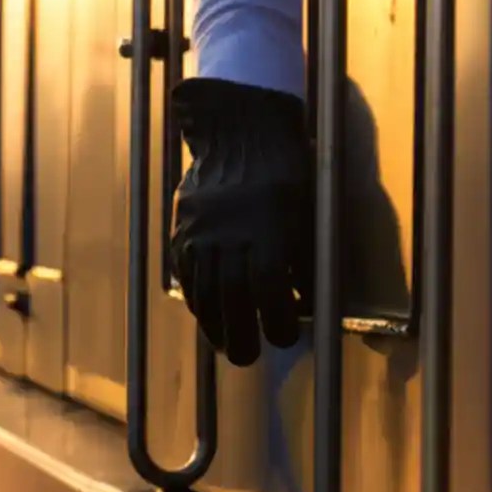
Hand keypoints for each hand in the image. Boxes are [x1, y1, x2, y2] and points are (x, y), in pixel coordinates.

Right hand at [169, 78, 312, 366]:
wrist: (241, 133)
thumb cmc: (288, 174)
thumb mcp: (307, 213)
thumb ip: (304, 259)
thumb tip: (305, 301)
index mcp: (269, 232)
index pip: (269, 293)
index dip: (278, 322)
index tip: (285, 337)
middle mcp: (232, 236)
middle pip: (232, 301)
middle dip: (240, 336)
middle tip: (246, 358)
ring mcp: (202, 234)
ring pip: (204, 292)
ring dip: (213, 325)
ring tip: (223, 346)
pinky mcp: (184, 230)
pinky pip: (186, 273)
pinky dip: (195, 298)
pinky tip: (204, 314)